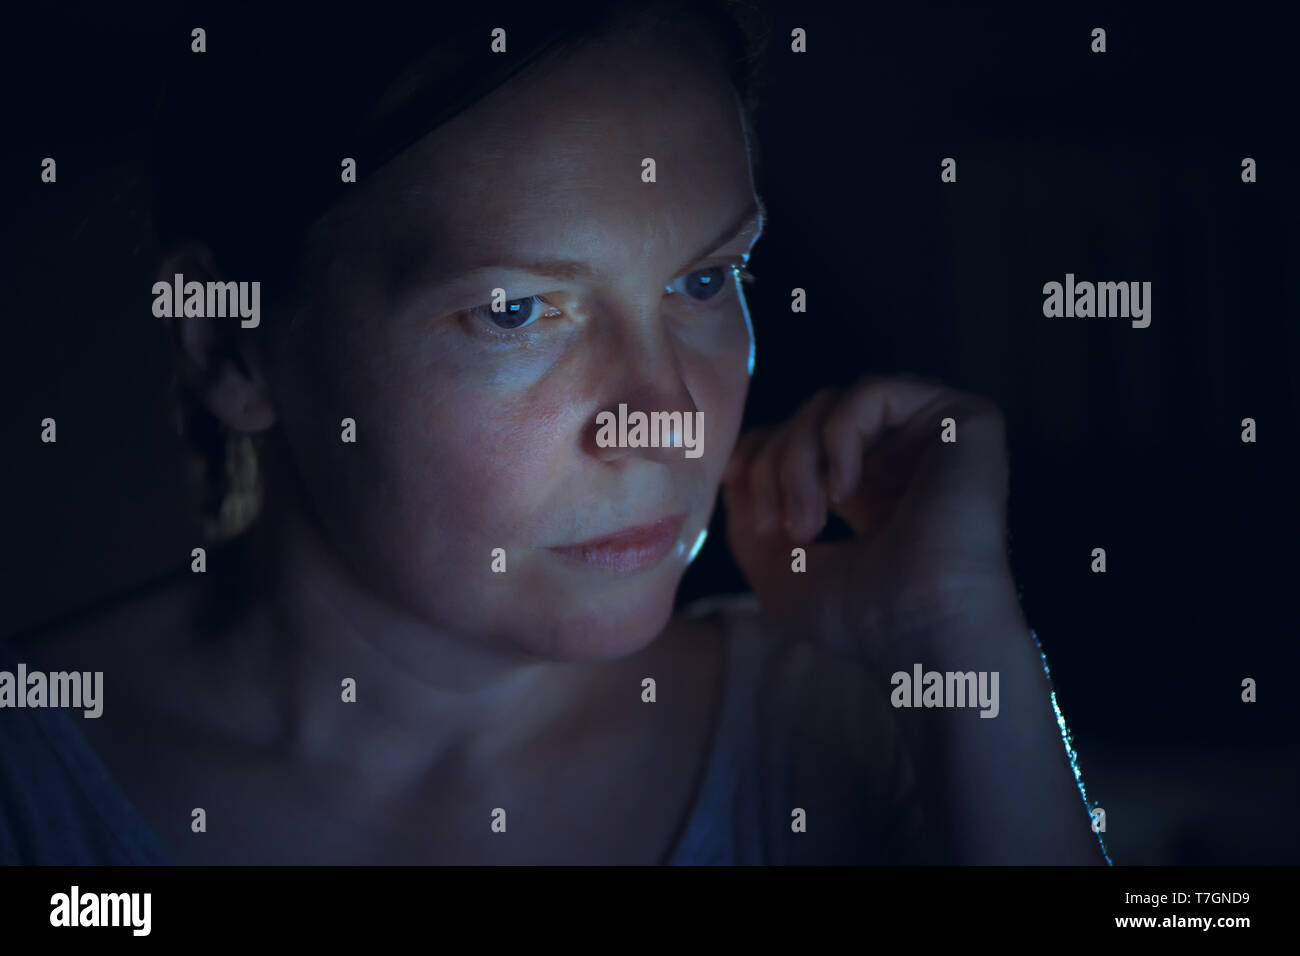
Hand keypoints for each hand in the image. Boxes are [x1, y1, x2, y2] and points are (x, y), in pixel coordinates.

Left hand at [722, 375, 1022, 664]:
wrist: (926, 635)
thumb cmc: (865, 621)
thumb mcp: (781, 574)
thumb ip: (751, 521)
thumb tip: (734, 473)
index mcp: (871, 487)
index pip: (801, 436)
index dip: (758, 450)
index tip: (732, 484)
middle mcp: (904, 457)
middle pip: (807, 418)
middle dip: (772, 466)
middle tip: (780, 531)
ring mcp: (934, 435)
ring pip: (833, 403)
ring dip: (797, 458)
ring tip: (807, 525)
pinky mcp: (964, 420)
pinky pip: (874, 390)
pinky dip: (840, 434)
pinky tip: (845, 489)